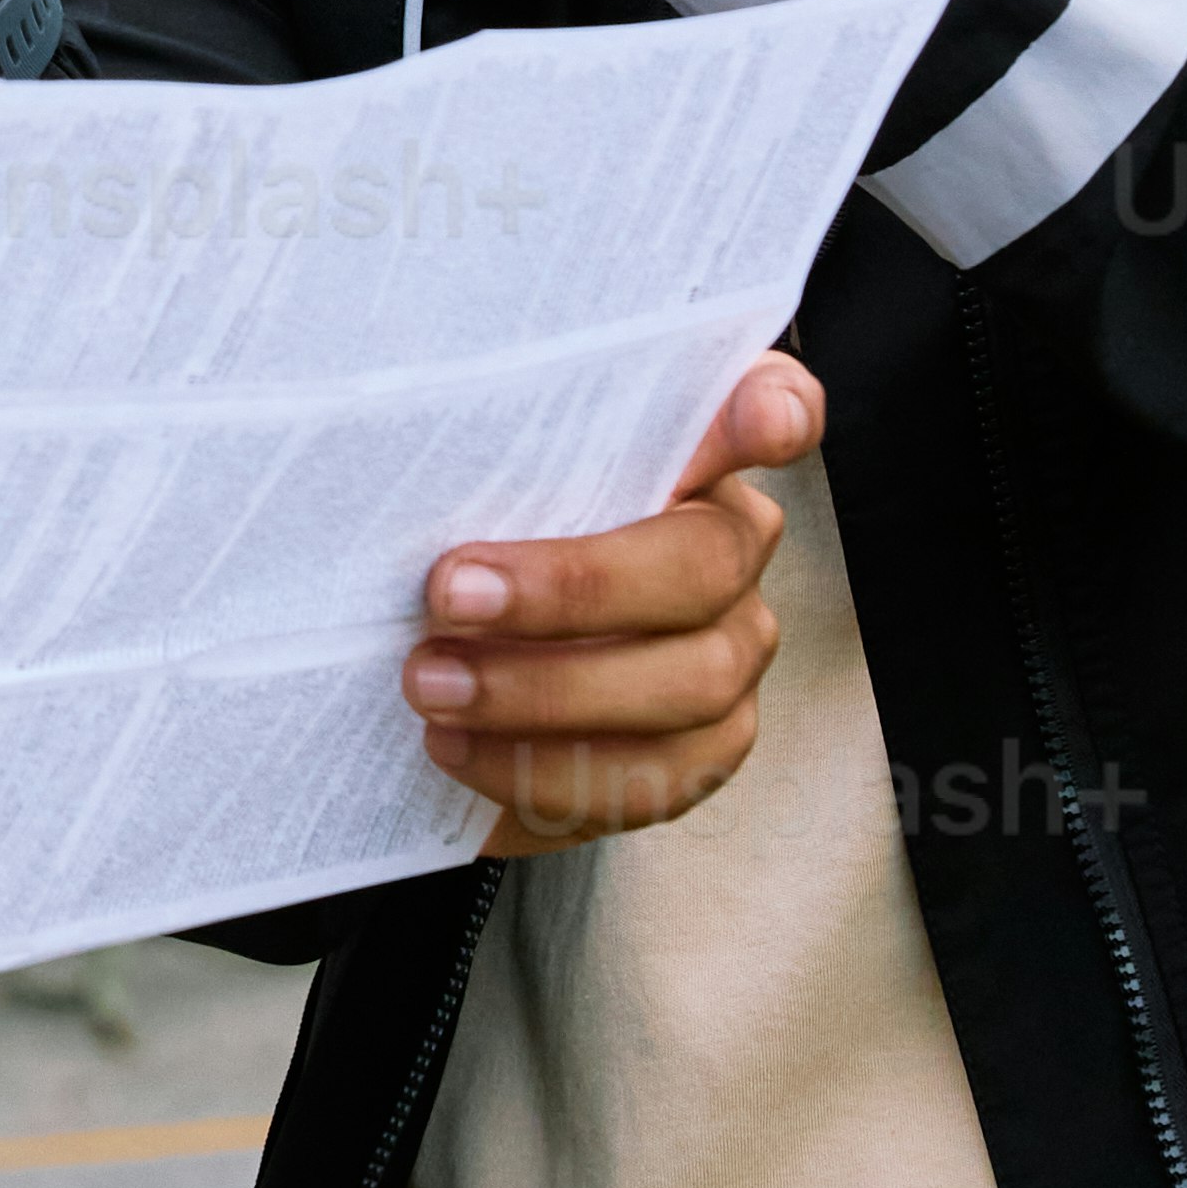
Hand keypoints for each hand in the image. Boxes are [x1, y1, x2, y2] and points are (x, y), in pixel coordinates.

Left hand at [408, 352, 814, 856]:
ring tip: (431, 685)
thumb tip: (414, 424)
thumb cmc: (461, 552)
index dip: (773, 412)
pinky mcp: (700, 753)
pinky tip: (458, 747)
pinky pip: (646, 778)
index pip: (766, 409)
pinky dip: (540, 769)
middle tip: (448, 597)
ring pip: (685, 684)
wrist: (444, 681)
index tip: (763, 418)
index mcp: (687, 457)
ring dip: (542, 692)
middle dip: (572, 588)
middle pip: (702, 566)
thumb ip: (485, 454)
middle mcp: (729, 550)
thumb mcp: (463, 487)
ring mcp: (728, 656)